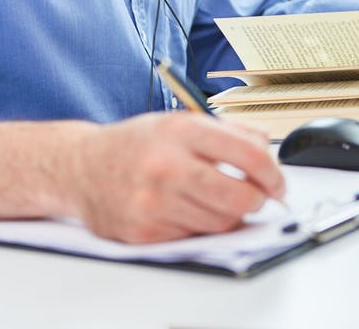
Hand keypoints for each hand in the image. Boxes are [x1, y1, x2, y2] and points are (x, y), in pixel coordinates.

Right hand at [67, 112, 284, 243]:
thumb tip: (266, 148)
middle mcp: (167, 165)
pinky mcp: (144, 232)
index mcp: (181, 130)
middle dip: (258, 200)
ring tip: (217, 199)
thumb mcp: (179, 122)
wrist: (81, 167)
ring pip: (221, 222)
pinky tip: (187, 209)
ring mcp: (154, 201)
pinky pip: (194, 237)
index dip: (272, 172)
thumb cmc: (136, 144)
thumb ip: (227, 132)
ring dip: (229, 214)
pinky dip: (199, 226)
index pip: (247, 154)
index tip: (278, 181)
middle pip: (239, 196)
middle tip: (259, 197)